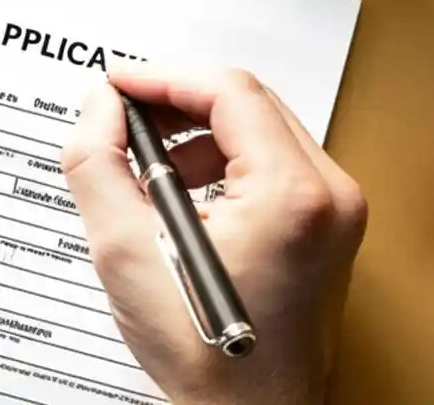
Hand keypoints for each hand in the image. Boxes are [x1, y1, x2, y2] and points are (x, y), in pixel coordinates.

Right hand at [61, 62, 367, 404]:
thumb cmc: (208, 356)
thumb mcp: (124, 252)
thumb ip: (98, 164)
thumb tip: (100, 109)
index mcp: (292, 196)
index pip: (227, 91)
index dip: (162, 76)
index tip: (119, 82)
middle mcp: (329, 194)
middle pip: (247, 101)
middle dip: (176, 99)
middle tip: (124, 112)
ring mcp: (335, 209)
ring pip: (259, 126)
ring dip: (196, 131)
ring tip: (148, 162)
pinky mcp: (326, 222)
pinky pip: (271, 159)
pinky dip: (220, 159)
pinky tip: (180, 189)